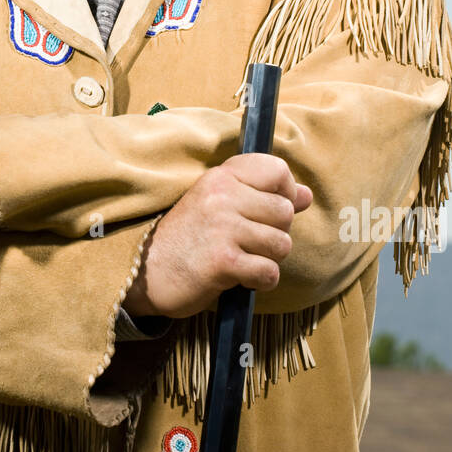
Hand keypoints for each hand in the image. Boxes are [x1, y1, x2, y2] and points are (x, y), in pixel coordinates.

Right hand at [123, 153, 311, 319]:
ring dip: (268, 259)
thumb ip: (260, 195)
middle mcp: (222, 196)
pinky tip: (240, 278)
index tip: (270, 210)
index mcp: (220, 177)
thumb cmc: (186, 238)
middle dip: (275, 233)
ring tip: (243, 259)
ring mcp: (223, 227)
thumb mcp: (217, 203)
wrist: (145, 272)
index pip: (277, 170)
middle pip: (285, 211)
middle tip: (248, 242)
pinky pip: (269, 271)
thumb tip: (306, 195)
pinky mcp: (223, 261)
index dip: (286, 192)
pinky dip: (261, 281)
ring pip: (282, 243)